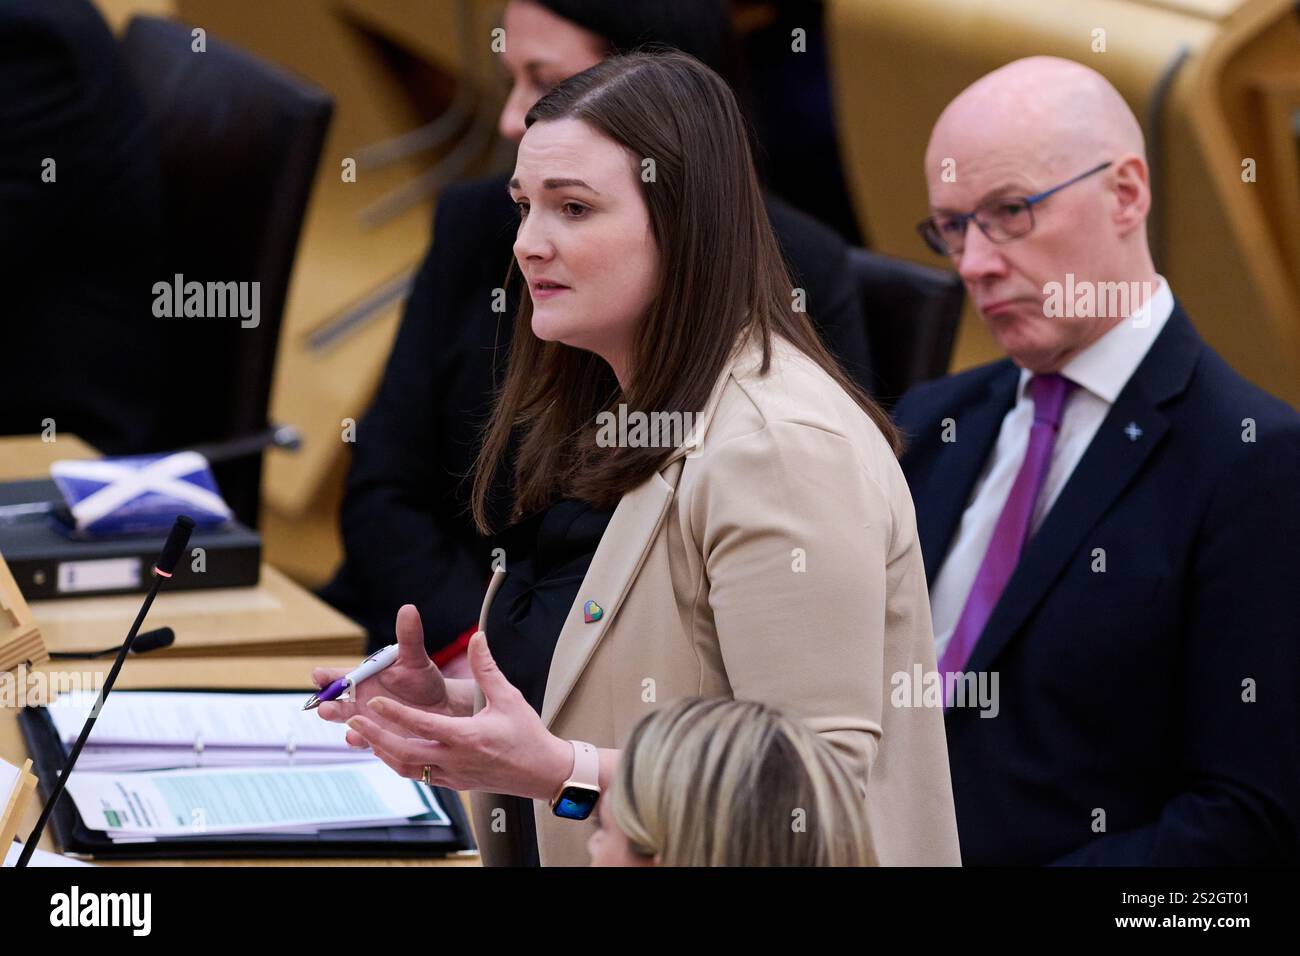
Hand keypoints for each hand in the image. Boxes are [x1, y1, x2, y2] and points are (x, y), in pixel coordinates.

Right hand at [311, 604, 457, 743]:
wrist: (441, 707)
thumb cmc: (422, 679)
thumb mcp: (415, 658)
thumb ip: (409, 637)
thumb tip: (408, 608)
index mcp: (362, 678)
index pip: (337, 677)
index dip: (325, 676)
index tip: (318, 675)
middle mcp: (358, 699)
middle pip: (335, 702)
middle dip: (327, 704)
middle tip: (323, 706)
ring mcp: (366, 720)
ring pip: (346, 722)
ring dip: (340, 722)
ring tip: (340, 721)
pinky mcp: (378, 737)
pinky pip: (364, 740)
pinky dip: (359, 740)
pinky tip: (356, 739)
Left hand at [344, 630, 573, 800]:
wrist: (543, 772)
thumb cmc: (528, 735)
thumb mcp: (508, 697)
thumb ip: (487, 667)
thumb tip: (477, 639)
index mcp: (467, 738)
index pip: (422, 726)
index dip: (396, 713)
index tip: (376, 701)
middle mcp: (456, 760)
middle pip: (404, 753)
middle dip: (376, 736)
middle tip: (355, 719)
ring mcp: (453, 775)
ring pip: (407, 768)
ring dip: (384, 751)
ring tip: (366, 735)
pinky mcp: (455, 783)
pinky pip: (420, 775)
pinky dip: (401, 762)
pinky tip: (392, 750)